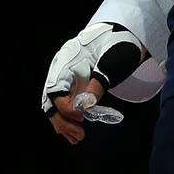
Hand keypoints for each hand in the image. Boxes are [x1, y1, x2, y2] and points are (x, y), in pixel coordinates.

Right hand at [42, 21, 144, 142]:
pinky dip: (67, 119)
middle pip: (50, 100)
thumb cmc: (118, 44)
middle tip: (80, 135)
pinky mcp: (73, 85)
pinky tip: (73, 135)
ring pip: (55, 105)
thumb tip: (87, 104)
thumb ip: (99, 81)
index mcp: (66, 60)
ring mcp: (66, 78)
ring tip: (77, 138)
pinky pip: (63, 104)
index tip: (82, 117)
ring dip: (64, 123)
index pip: (56, 89)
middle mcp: (61, 70)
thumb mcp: (113, 60)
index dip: (66, 106)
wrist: (123, 35)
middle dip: (62, 119)